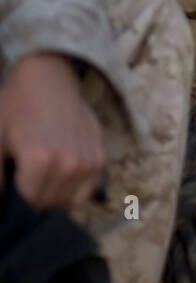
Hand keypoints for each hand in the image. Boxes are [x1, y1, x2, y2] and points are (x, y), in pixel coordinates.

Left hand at [0, 52, 104, 208]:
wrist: (48, 77)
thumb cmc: (17, 107)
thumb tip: (0, 205)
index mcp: (39, 160)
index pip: (27, 204)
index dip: (16, 195)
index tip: (15, 175)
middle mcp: (68, 163)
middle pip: (46, 204)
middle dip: (34, 195)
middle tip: (27, 171)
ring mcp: (88, 160)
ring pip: (67, 202)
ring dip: (53, 194)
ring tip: (44, 170)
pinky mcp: (100, 157)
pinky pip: (86, 193)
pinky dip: (72, 189)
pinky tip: (61, 169)